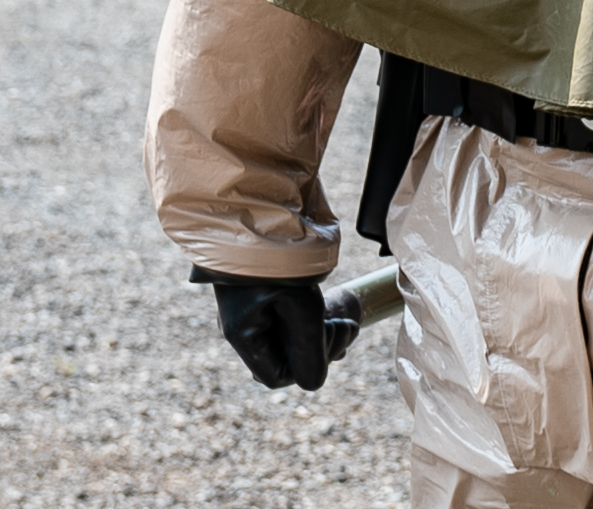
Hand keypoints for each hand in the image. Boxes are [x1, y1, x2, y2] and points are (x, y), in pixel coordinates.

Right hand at [190, 269, 358, 390]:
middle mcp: (242, 325)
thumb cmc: (277, 260)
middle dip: (321, 346)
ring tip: (344, 312)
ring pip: (289, 334)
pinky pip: (286, 314)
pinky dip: (309, 312)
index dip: (311, 366)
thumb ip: (310, 350)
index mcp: (244, 335)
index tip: (337, 333)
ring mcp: (250, 307)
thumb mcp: (301, 307)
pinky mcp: (261, 288)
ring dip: (319, 328)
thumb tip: (315, 383)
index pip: (278, 376)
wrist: (257, 209)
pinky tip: (328, 300)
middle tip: (349, 324)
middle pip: (286, 355)